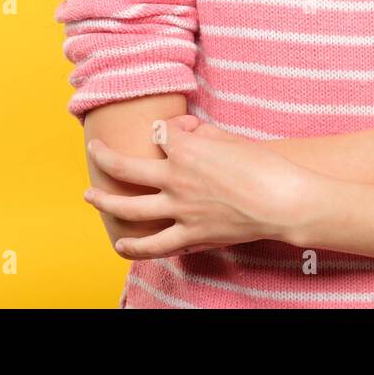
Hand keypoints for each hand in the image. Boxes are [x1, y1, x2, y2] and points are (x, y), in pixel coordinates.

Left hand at [82, 115, 315, 258]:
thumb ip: (203, 134)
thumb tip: (186, 131)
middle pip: (126, 167)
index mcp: (186, 149)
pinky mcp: (191, 235)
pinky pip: (155, 244)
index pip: (161, 132)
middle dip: (105, 157)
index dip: (169, 128)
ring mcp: (179, 210)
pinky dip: (134, 246)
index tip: (180, 129)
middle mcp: (175, 178)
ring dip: (104, 200)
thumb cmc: (265, 165)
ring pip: (129, 207)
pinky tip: (121, 243)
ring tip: (90, 196)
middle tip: (94, 150)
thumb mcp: (232, 139)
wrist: (283, 201)